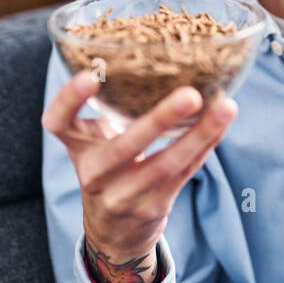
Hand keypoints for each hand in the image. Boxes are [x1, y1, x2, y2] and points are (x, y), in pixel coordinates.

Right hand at [42, 70, 237, 282]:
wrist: (113, 232)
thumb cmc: (109, 167)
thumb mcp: (96, 141)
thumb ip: (113, 107)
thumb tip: (161, 51)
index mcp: (77, 146)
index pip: (57, 123)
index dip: (69, 99)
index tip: (90, 75)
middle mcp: (94, 173)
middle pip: (124, 147)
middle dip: (159, 120)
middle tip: (190, 94)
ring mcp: (123, 196)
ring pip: (166, 165)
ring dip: (200, 135)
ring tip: (226, 107)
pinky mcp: (152, 207)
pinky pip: (185, 173)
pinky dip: (206, 145)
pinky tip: (223, 123)